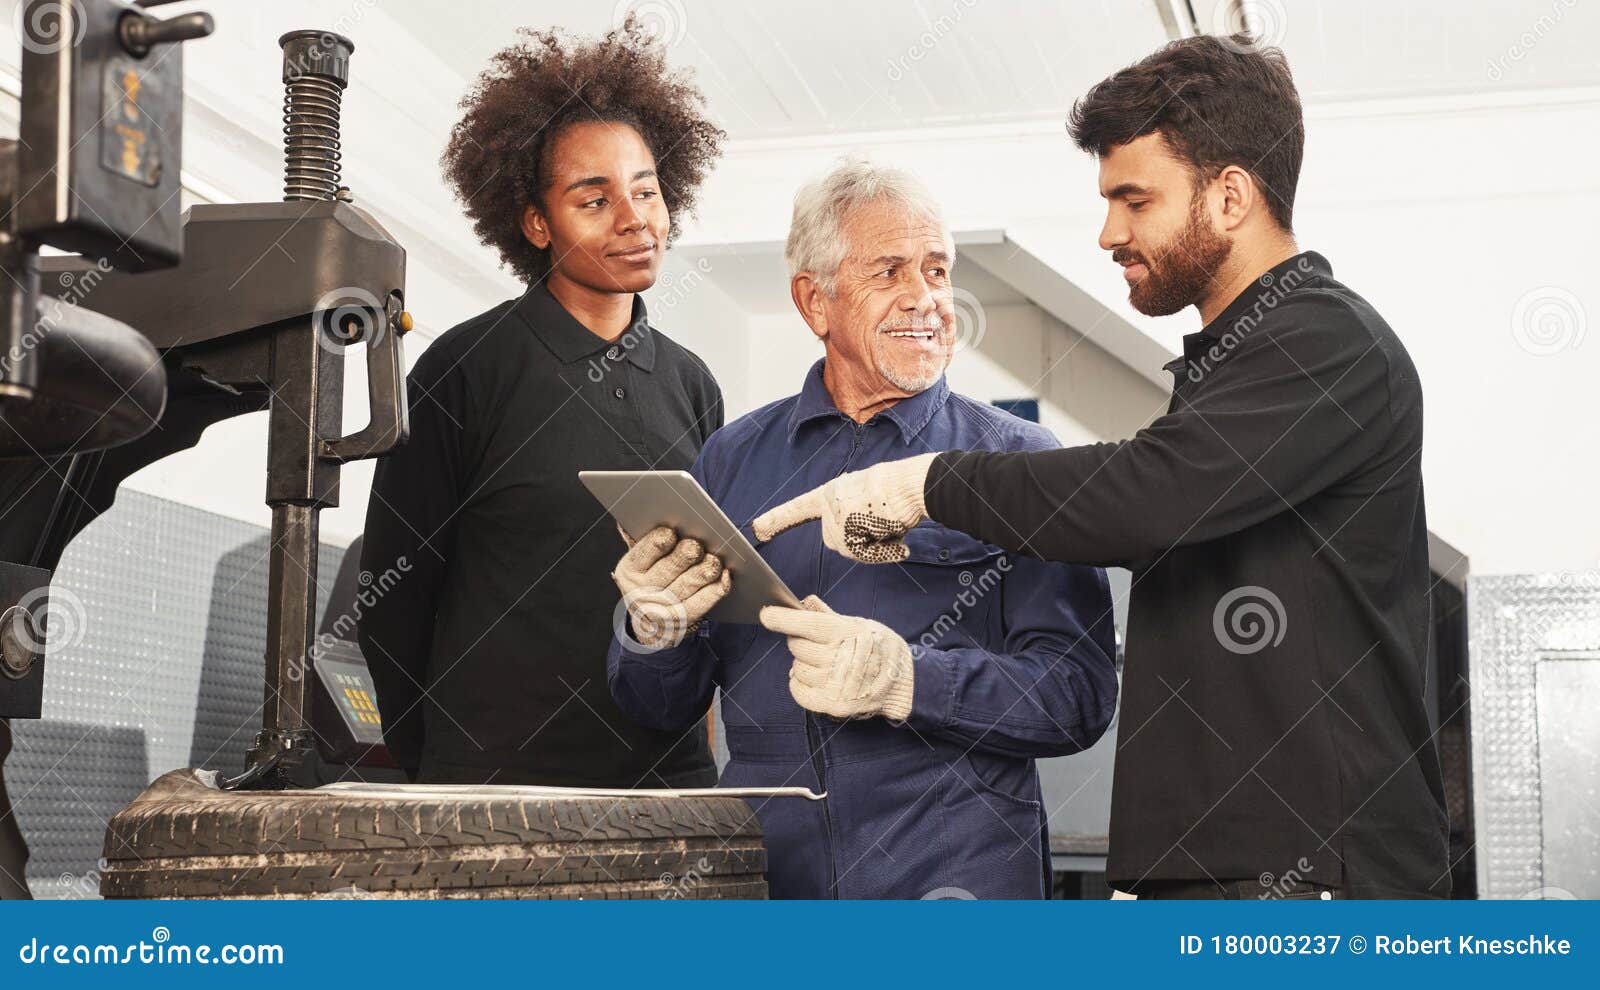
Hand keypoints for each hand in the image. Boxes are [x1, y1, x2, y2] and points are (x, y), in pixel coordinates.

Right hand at [612, 526, 731, 649]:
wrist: (650, 624)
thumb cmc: (649, 578)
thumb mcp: (640, 560)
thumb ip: (642, 537)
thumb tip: (642, 510)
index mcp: (630, 569)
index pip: (644, 552)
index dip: (659, 541)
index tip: (671, 531)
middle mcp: (643, 590)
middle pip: (669, 568)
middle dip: (685, 554)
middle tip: (696, 545)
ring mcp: (663, 607)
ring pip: (688, 584)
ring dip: (705, 569)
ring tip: (716, 558)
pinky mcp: (684, 619)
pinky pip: (703, 602)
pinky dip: (716, 588)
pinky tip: (725, 575)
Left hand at [750, 452, 937, 563]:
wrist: (915, 484)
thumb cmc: (900, 493)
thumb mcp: (869, 502)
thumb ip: (854, 519)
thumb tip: (855, 542)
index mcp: (833, 492)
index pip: (800, 507)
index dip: (779, 519)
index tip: (757, 528)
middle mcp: (829, 500)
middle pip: (835, 541)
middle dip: (861, 544)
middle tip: (885, 529)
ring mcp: (835, 512)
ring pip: (847, 549)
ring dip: (873, 548)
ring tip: (892, 528)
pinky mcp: (846, 523)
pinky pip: (860, 554)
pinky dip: (881, 553)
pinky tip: (896, 540)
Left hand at [759, 596, 914, 720]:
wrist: (904, 683)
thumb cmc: (880, 648)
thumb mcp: (860, 624)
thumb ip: (829, 616)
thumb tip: (805, 601)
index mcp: (847, 633)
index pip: (805, 624)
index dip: (782, 618)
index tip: (766, 614)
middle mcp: (840, 658)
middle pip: (796, 645)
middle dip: (800, 641)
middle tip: (817, 643)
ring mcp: (836, 684)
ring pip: (796, 668)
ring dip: (803, 663)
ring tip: (823, 662)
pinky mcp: (832, 704)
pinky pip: (798, 691)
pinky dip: (800, 683)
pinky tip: (813, 678)